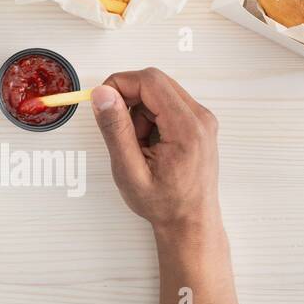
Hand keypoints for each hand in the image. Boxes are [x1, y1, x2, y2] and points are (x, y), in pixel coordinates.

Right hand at [90, 69, 221, 235]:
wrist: (191, 223)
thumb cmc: (165, 204)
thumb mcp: (129, 170)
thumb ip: (115, 129)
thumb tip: (103, 94)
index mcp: (187, 129)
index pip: (149, 81)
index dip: (119, 84)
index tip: (102, 102)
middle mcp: (200, 119)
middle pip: (154, 81)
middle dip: (128, 98)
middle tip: (120, 129)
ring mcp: (202, 120)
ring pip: (159, 91)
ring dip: (139, 111)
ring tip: (138, 145)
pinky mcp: (198, 124)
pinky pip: (166, 103)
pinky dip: (149, 117)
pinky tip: (150, 144)